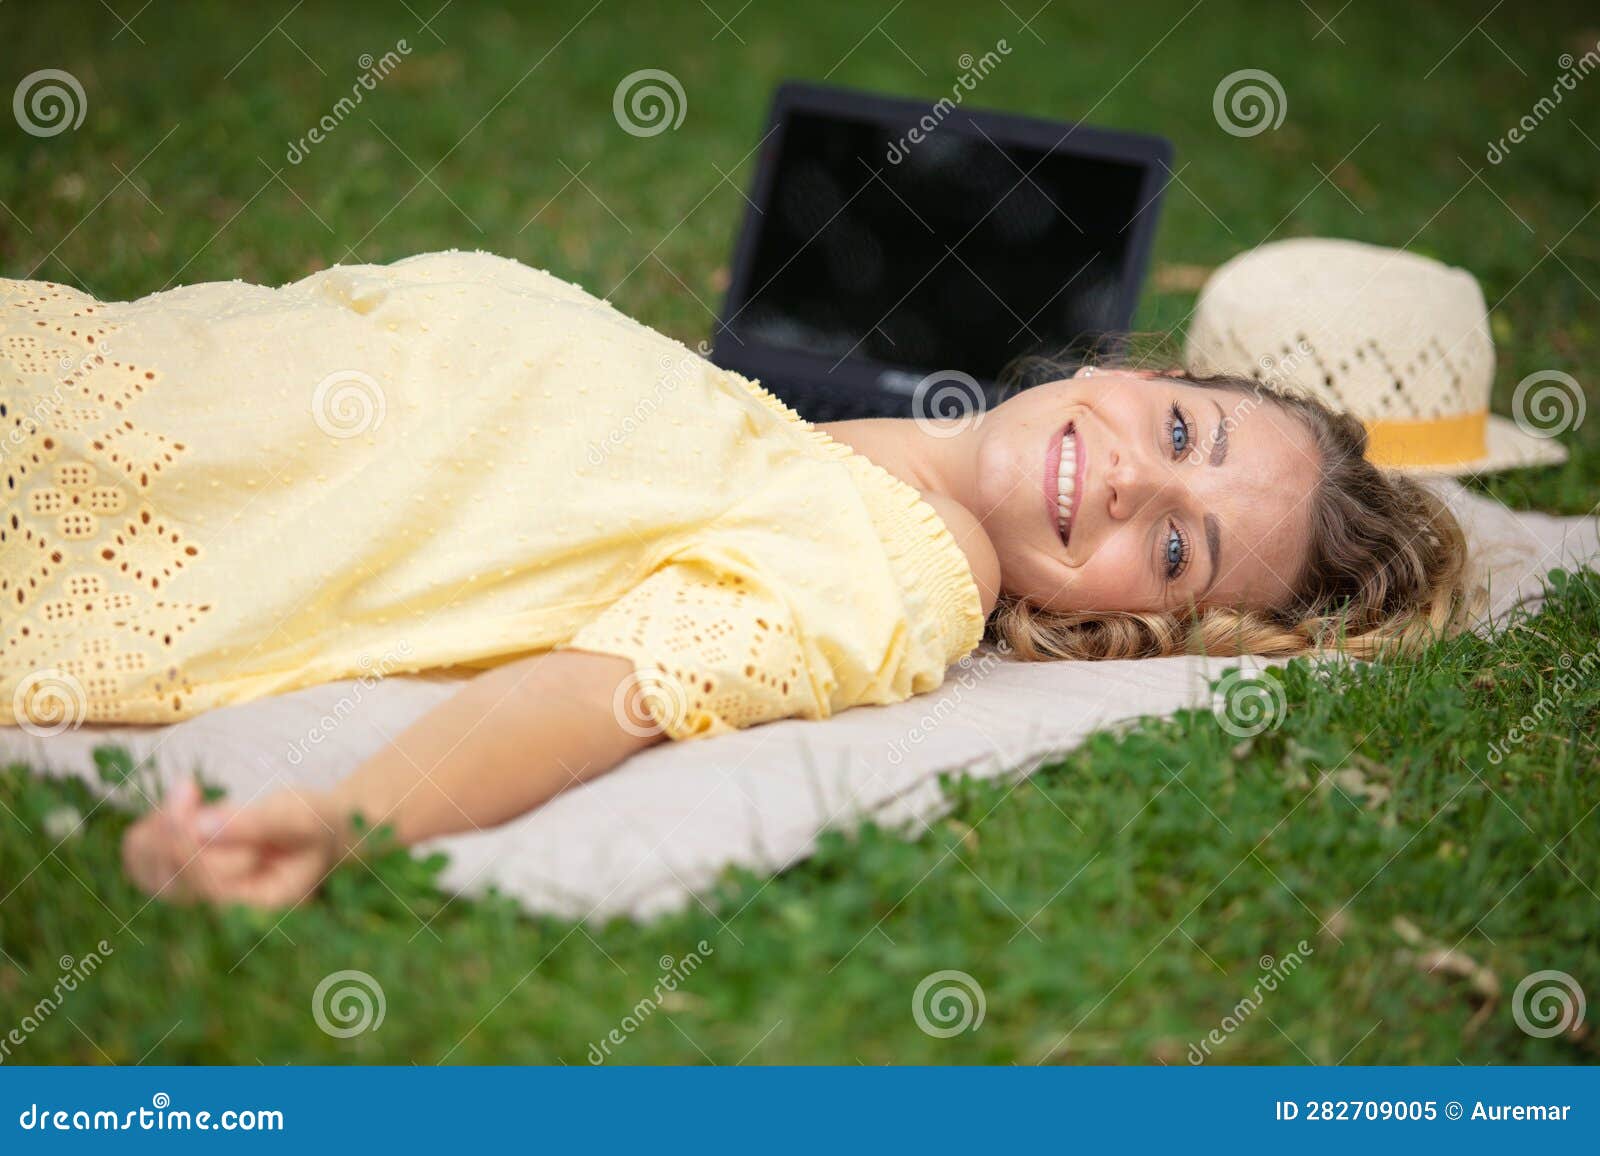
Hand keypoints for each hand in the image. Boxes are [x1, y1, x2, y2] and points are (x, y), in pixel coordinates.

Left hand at [122, 780, 343, 908]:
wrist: (316, 832)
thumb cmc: (315, 824)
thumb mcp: (300, 815)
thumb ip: (257, 823)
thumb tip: (201, 826)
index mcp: (262, 904)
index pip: (209, 884)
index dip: (190, 842)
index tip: (190, 791)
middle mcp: (225, 913)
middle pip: (173, 883)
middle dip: (171, 831)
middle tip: (189, 787)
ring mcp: (200, 899)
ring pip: (150, 874)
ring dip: (157, 828)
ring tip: (188, 791)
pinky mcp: (183, 882)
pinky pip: (143, 866)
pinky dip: (149, 832)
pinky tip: (179, 804)